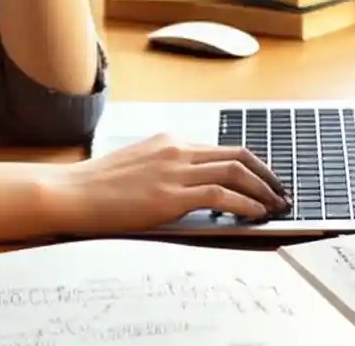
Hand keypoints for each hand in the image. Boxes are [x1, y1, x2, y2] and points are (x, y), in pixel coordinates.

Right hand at [46, 134, 290, 234]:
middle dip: (266, 175)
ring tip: (276, 206)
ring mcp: (174, 170)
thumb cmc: (98, 185)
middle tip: (282, 192)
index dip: (250, 165)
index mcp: (170, 140)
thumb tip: (192, 186)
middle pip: (238, 155)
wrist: (73, 193)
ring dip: (262, 189)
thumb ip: (166, 168)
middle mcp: (177, 149)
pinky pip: (220, 194)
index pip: (221, 149)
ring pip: (235, 171)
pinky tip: (255, 214)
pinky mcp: (170, 194)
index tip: (264, 180)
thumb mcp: (138, 165)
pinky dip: (245, 203)